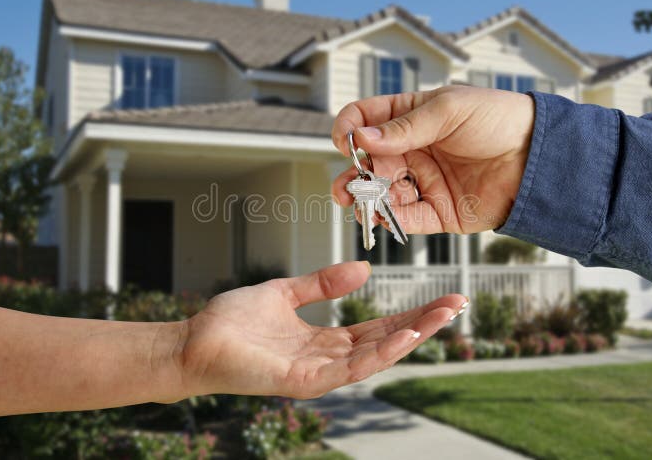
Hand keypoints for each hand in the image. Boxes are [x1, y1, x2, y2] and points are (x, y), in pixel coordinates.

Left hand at [179, 262, 465, 398]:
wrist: (193, 340)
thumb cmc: (233, 321)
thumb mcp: (285, 293)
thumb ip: (323, 283)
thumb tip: (363, 270)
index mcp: (324, 339)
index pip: (377, 326)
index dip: (410, 313)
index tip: (441, 298)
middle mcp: (326, 359)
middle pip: (384, 341)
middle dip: (422, 324)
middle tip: (457, 305)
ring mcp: (316, 373)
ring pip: (374, 357)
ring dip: (410, 337)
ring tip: (441, 317)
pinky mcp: (302, 381)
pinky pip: (347, 369)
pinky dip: (378, 354)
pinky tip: (402, 336)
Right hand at [331, 85, 534, 233]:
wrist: (539, 155)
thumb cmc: (499, 119)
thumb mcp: (450, 110)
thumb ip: (405, 127)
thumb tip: (362, 138)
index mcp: (411, 117)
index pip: (366, 120)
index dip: (350, 129)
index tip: (346, 142)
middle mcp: (412, 150)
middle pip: (368, 163)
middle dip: (352, 175)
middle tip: (347, 186)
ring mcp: (423, 181)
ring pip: (382, 194)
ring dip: (367, 200)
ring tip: (360, 203)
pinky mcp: (438, 211)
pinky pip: (407, 219)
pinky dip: (391, 220)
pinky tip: (382, 217)